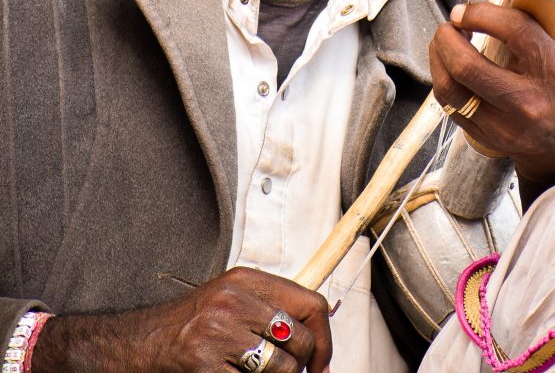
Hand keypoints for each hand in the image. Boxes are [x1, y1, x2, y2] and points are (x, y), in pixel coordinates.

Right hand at [32, 267, 330, 372]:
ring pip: (282, 368)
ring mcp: (218, 331)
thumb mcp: (233, 301)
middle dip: (305, 367)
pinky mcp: (204, 362)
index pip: (311, 303)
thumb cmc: (192, 326)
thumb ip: (271, 309)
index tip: (322, 363)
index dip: (324, 339)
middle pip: (300, 339)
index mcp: (247, 279)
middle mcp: (235, 299)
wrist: (140, 343)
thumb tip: (318, 345)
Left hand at [429, 0, 554, 191]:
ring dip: (437, 56)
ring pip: (451, 88)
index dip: (482, 13)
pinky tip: (446, 63)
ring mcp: (503, 125)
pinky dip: (441, 78)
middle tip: (450, 21)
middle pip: (469, 66)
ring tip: (443, 38)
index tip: (466, 8)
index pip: (513, 32)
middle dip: (448, 36)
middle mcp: (528, 102)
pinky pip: (449, 105)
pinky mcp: (485, 137)